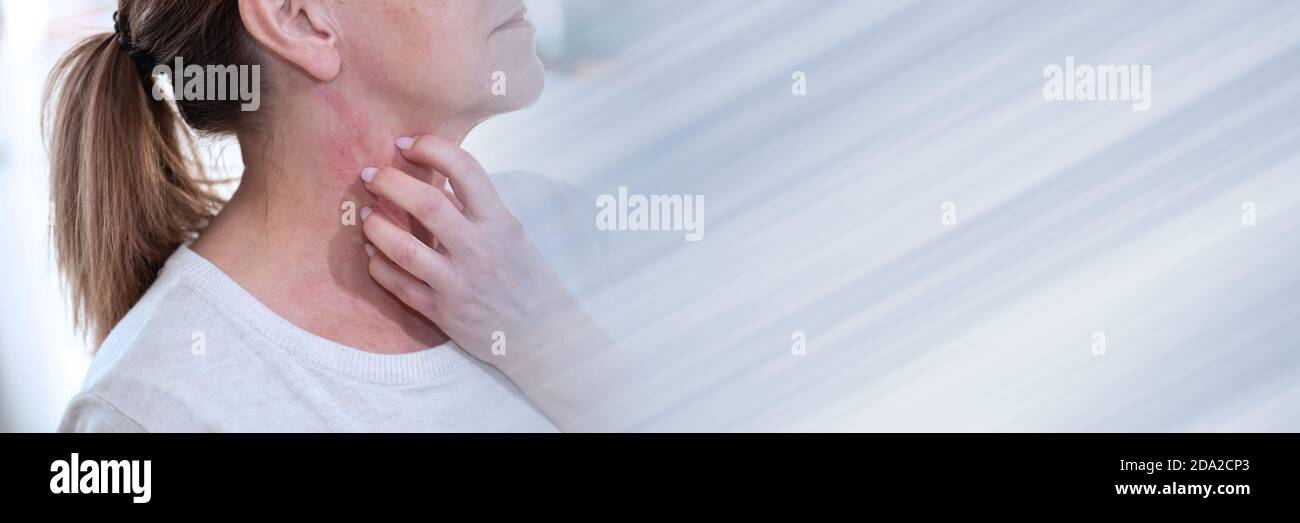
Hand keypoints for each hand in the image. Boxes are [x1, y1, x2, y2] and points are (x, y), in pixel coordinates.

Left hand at [358, 135, 576, 362]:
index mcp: (500, 222)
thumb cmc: (525, 277)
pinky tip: (373, 253)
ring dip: (377, 226)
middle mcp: (480, 250)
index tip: (406, 143)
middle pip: (426, 205)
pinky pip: (399, 286)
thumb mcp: (511, 234)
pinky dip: (379, 265)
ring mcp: (460, 283)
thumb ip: (474, 209)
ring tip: (366, 214)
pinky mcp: (443, 313)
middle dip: (390, 182)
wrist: (542, 334)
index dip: (431, 148)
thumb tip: (432, 180)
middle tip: (371, 175)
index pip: (465, 169)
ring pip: (405, 248)